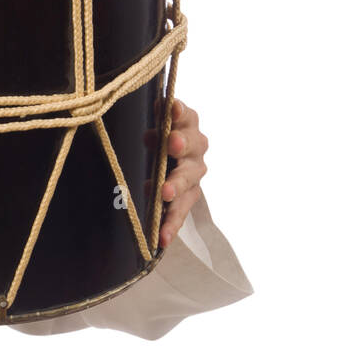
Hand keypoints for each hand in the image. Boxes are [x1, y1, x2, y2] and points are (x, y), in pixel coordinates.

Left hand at [158, 97, 207, 247]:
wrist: (164, 164)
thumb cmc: (154, 141)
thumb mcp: (150, 132)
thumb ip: (151, 126)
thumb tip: (151, 112)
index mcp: (186, 125)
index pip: (187, 115)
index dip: (180, 111)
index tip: (172, 107)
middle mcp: (195, 149)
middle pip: (193, 146)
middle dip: (182, 145)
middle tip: (172, 145)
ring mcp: (193, 175)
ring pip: (189, 180)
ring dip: (177, 184)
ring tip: (165, 193)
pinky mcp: (188, 198)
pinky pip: (180, 212)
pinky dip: (171, 225)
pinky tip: (162, 240)